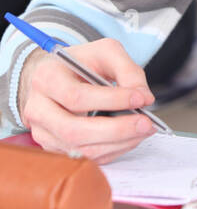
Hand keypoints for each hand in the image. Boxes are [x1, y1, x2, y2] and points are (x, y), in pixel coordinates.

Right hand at [19, 38, 155, 163]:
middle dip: (116, 130)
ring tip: (142, 130)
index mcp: (46, 78)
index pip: (77, 96)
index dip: (111, 100)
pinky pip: (86, 157)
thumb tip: (144, 98)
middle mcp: (38, 108)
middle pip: (74, 130)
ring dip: (118, 143)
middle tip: (146, 123)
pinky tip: (129, 138)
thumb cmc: (81, 63)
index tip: (140, 98)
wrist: (57, 76)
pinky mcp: (54, 148)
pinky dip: (112, 150)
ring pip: (81, 149)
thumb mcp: (105, 51)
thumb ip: (127, 70)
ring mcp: (43, 132)